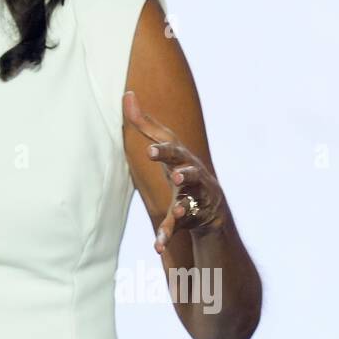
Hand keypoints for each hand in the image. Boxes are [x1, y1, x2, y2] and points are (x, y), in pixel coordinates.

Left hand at [124, 90, 226, 253]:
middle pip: (191, 173)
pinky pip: (180, 228)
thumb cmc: (182, 172)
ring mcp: (196, 200)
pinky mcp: (193, 220)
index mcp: (184, 159)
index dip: (164, 151)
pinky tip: (156, 245)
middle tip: (176, 175)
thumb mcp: (165, 149)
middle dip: (185, 173)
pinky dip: (167, 235)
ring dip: (183, 204)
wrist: (211, 210)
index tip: (149, 150)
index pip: (174, 151)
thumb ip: (145, 125)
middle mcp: (195, 177)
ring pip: (191, 202)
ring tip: (176, 207)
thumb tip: (127, 93)